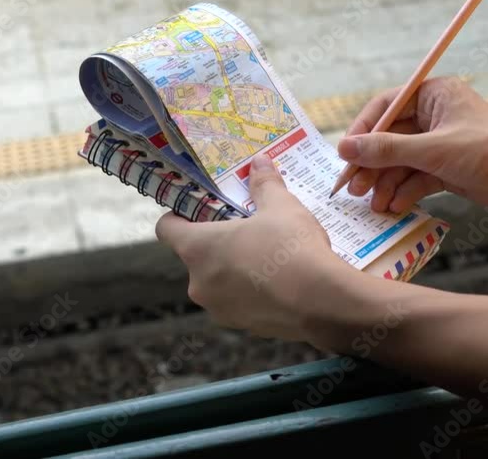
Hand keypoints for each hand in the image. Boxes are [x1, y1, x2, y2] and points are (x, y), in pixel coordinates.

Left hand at [155, 155, 352, 340]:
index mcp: (198, 247)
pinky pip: (241, 303)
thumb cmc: (292, 247)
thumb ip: (264, 184)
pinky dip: (253, 293)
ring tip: (270, 257)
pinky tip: (282, 283)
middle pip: (196, 256)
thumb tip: (260, 161)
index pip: (166, 229)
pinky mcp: (243, 326)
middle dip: (219, 243)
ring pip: (219, 282)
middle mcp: (199, 282)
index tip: (200, 209)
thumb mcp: (281, 206)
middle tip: (248, 229)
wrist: (322, 301)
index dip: (179, 216)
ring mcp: (219, 309)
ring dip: (236, 270)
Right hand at [338, 77, 487, 217]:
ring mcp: (443, 144)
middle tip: (352, 189)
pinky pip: (418, 178)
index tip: (344, 157)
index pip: (385, 107)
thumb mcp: (434, 150)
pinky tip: (393, 207)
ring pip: (402, 162)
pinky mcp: (451, 169)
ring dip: (386, 183)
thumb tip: (346, 148)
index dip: (362, 131)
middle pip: (390, 138)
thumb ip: (388, 150)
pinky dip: (405, 192)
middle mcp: (436, 116)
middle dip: (372, 164)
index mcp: (434, 95)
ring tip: (373, 205)